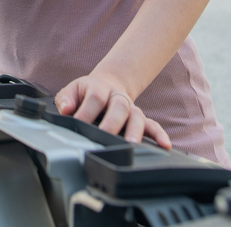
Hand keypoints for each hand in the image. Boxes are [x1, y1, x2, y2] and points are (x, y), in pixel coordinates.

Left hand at [55, 73, 171, 147]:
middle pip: (118, 106)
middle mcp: (117, 97)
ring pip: (136, 116)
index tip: (79, 125)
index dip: (86, 112)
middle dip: (112, 123)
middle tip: (105, 136)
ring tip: (131, 145)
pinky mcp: (139, 118)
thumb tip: (65, 109)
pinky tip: (164, 145)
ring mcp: (130, 108)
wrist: (107, 84)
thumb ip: (66, 99)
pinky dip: (159, 134)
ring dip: (134, 131)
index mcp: (98, 88)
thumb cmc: (87, 92)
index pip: (94, 99)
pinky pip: (152, 125)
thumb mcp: (72, 90)